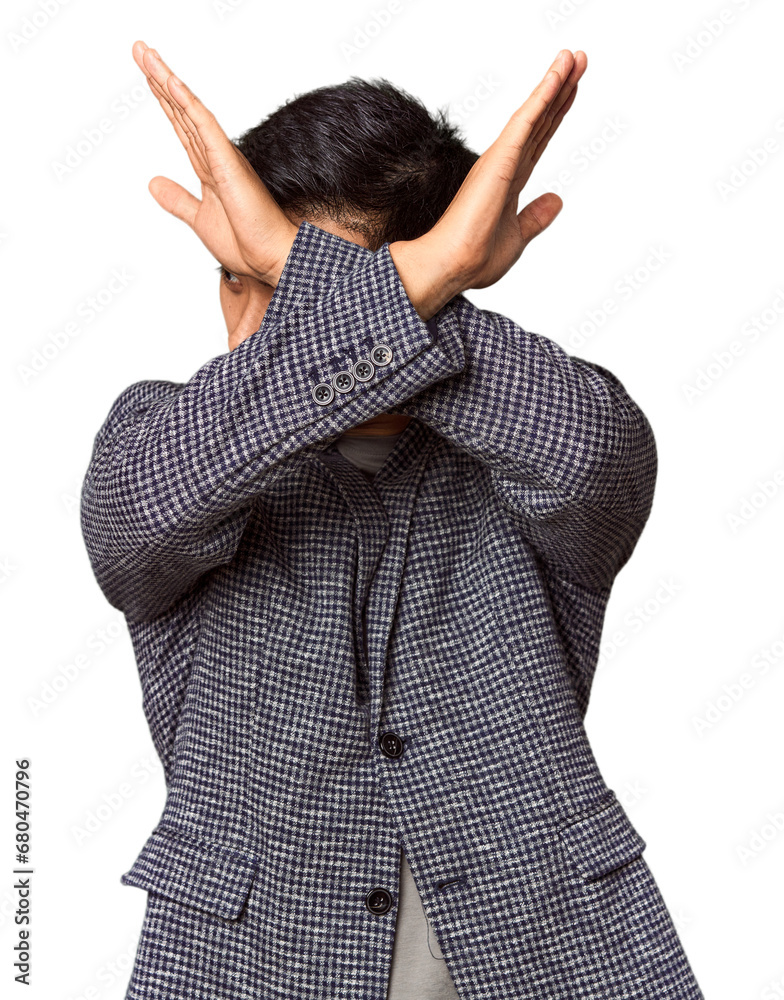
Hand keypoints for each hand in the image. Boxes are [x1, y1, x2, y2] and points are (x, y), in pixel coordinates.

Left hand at [131, 40, 297, 285]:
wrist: (271, 259)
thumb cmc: (247, 243)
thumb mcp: (199, 219)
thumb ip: (178, 200)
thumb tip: (153, 184)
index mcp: (209, 167)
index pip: (182, 125)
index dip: (163, 98)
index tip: (147, 73)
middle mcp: (215, 156)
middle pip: (181, 110)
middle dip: (159, 79)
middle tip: (140, 49)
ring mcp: (223, 157)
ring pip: (190, 111)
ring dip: (166, 81)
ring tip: (146, 54)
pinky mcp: (229, 164)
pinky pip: (205, 127)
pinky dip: (188, 104)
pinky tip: (171, 83)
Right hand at [389, 49, 586, 317]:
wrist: (454, 267)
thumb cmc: (476, 259)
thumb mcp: (518, 237)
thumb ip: (536, 217)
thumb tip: (557, 200)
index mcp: (510, 181)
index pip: (539, 138)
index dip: (556, 112)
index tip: (573, 87)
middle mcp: (506, 165)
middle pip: (540, 119)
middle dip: (560, 89)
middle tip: (579, 58)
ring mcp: (502, 160)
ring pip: (534, 113)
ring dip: (555, 82)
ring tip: (574, 55)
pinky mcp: (500, 159)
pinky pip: (526, 121)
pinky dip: (544, 96)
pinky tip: (559, 75)